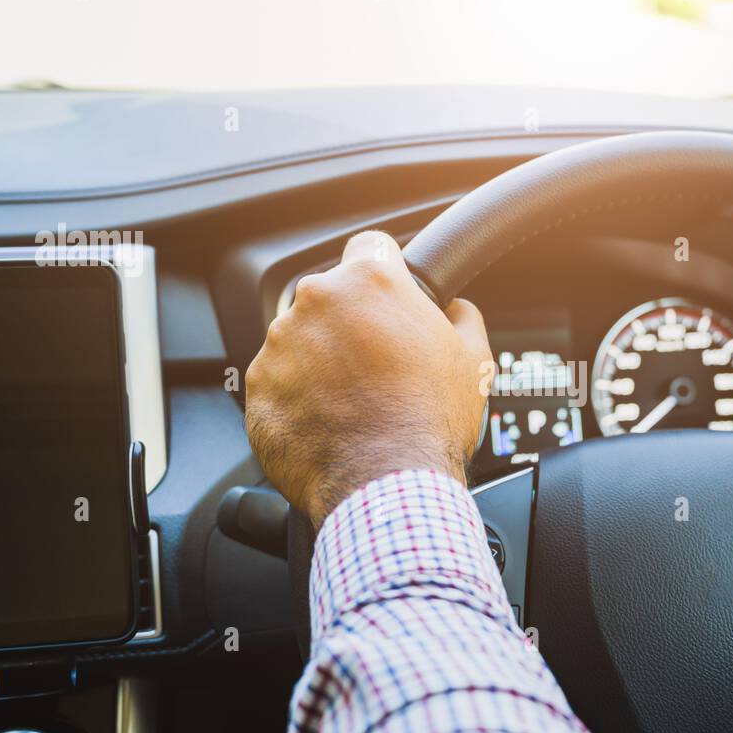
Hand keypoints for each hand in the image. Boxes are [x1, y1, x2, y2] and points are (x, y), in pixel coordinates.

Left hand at [245, 231, 491, 528]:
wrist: (386, 484)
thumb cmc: (429, 421)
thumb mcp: (474, 360)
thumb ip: (462, 319)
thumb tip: (457, 311)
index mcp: (370, 283)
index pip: (370, 247)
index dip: (385, 273)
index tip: (388, 298)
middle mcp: (316, 302)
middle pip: (332, 298)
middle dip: (351, 324)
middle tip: (378, 366)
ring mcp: (280, 344)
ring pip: (300, 339)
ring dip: (321, 361)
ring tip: (353, 402)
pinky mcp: (258, 387)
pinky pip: (278, 382)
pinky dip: (297, 397)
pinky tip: (329, 421)